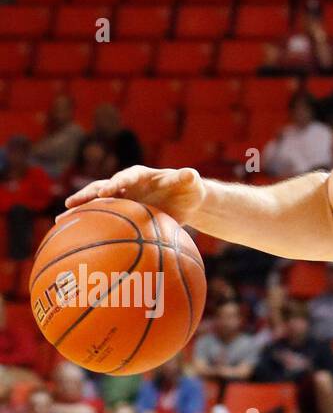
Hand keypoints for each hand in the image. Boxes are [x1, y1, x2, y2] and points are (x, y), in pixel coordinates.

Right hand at [65, 165, 206, 225]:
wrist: (185, 200)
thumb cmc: (189, 190)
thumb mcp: (191, 184)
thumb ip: (188, 179)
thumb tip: (190, 174)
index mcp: (140, 175)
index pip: (124, 178)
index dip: (113, 183)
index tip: (103, 191)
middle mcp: (126, 184)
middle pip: (102, 188)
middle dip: (87, 195)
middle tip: (71, 204)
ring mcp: (122, 198)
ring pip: (97, 203)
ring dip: (80, 211)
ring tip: (60, 221)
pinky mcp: (122, 211)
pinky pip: (104, 218)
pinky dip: (90, 225)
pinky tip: (74, 237)